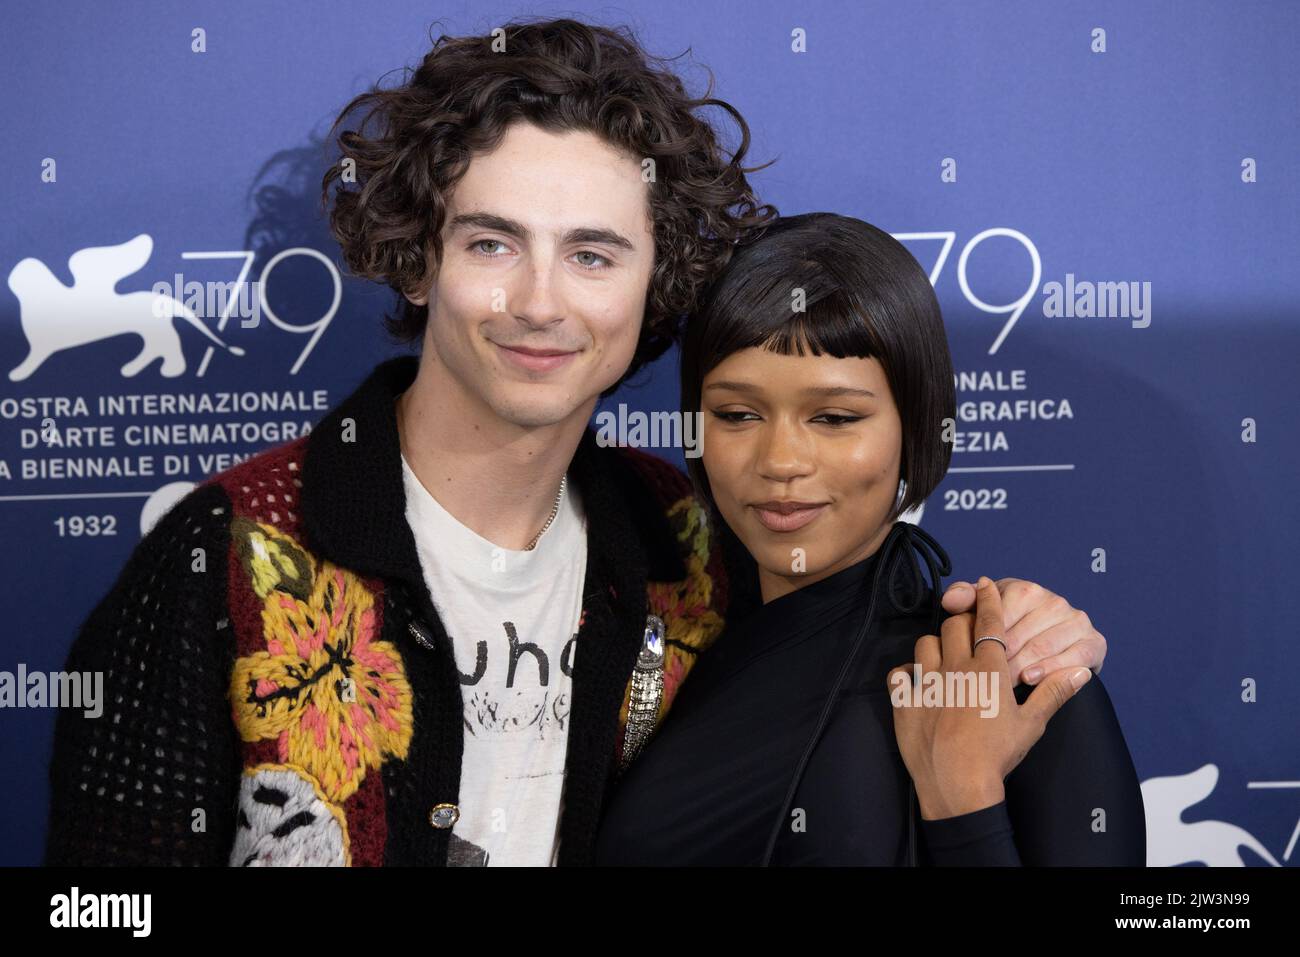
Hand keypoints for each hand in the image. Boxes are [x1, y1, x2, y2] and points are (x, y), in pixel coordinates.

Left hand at [889, 577, 1093, 819]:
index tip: (986, 584)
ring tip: (943, 656)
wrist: (958, 784)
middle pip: (954, 625)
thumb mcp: (1031, 725)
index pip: (989, 622)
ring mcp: (928, 683)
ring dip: (934, 645)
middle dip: (961, 621)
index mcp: (989, 670)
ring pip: (925, 643)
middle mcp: (956, 668)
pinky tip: (916, 683)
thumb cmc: (997, 756)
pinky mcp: (905, 701)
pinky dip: (906, 675)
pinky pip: (899, 674)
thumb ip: (1054, 693)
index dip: (989, 600)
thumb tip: (1081, 672)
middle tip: (966, 628)